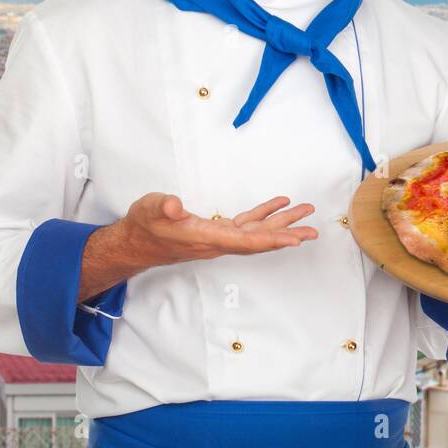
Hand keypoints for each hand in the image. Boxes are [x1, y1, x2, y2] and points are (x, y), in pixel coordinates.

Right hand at [77, 193, 317, 302]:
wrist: (135, 241)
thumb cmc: (144, 226)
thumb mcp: (150, 210)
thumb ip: (163, 208)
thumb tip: (174, 206)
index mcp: (207, 238)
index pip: (246, 242)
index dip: (272, 241)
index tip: (295, 240)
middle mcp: (218, 241)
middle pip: (260, 240)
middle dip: (288, 235)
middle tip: (313, 231)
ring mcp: (219, 237)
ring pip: (258, 232)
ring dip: (282, 223)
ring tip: (305, 213)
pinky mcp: (217, 230)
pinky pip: (247, 224)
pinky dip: (264, 214)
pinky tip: (278, 204)